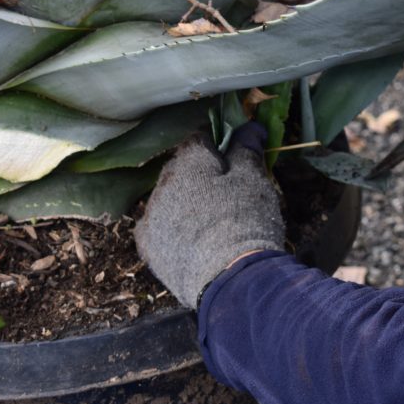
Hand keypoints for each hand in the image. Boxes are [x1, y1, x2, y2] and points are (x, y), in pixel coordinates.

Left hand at [134, 122, 284, 307]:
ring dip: (184, 204)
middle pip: (180, 171)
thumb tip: (249, 125)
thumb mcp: (253, 179)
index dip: (218, 148)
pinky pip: (158, 229)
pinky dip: (172, 231)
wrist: (232, 278)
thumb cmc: (246, 220)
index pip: (199, 141)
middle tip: (227, 196)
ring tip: (211, 224)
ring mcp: (151, 218)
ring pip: (168, 200)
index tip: (235, 162)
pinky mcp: (149, 248)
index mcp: (187, 162)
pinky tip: (191, 242)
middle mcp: (161, 185)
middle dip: (200, 177)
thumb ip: (246, 148)